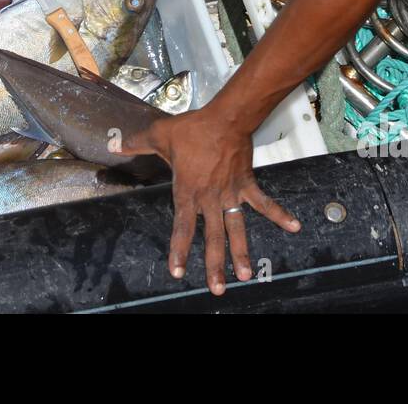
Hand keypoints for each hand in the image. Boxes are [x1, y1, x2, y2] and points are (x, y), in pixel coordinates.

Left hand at [122, 106, 299, 295]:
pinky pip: (264, 203)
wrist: (226, 118)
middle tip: (217, 289)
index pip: (182, 226)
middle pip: (213, 237)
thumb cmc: (193, 128)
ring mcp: (231, 194)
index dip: (180, 250)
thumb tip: (112, 144)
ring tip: (247, 275)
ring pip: (236, 228)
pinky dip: (279, 214)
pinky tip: (294, 227)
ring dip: (242, 252)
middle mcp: (210, 198)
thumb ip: (136, 142)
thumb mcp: (159, 134)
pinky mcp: (247, 184)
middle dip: (215, 264)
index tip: (178, 272)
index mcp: (188, 191)